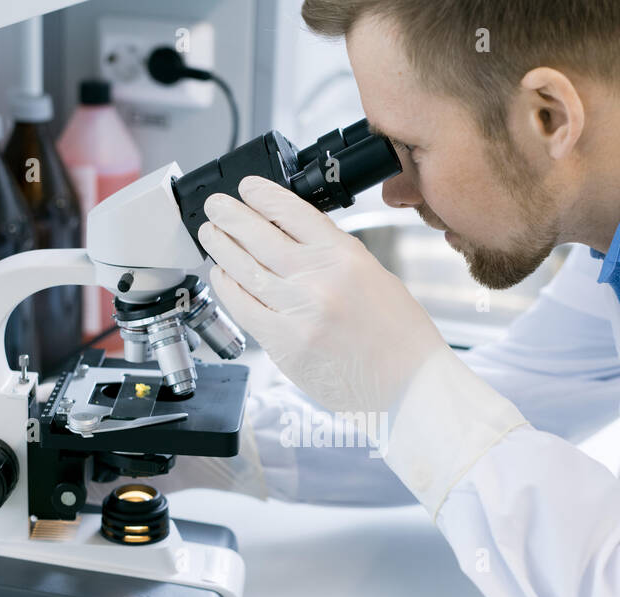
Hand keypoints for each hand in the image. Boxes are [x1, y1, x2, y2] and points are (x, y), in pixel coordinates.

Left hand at [198, 175, 452, 421]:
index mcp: (345, 256)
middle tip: (216, 207)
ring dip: (221, 247)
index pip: (292, 212)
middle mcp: (318, 279)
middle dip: (231, 216)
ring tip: (210, 235)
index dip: (262, 196)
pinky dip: (227, 288)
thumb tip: (292, 243)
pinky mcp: (283, 343)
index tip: (248, 189)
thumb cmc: (400, 337)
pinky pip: (243, 308)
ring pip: (244, 269)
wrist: (409, 385)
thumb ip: (332, 259)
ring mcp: (297, 311)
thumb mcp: (374, 277)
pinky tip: (221, 276)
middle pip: (259, 236)